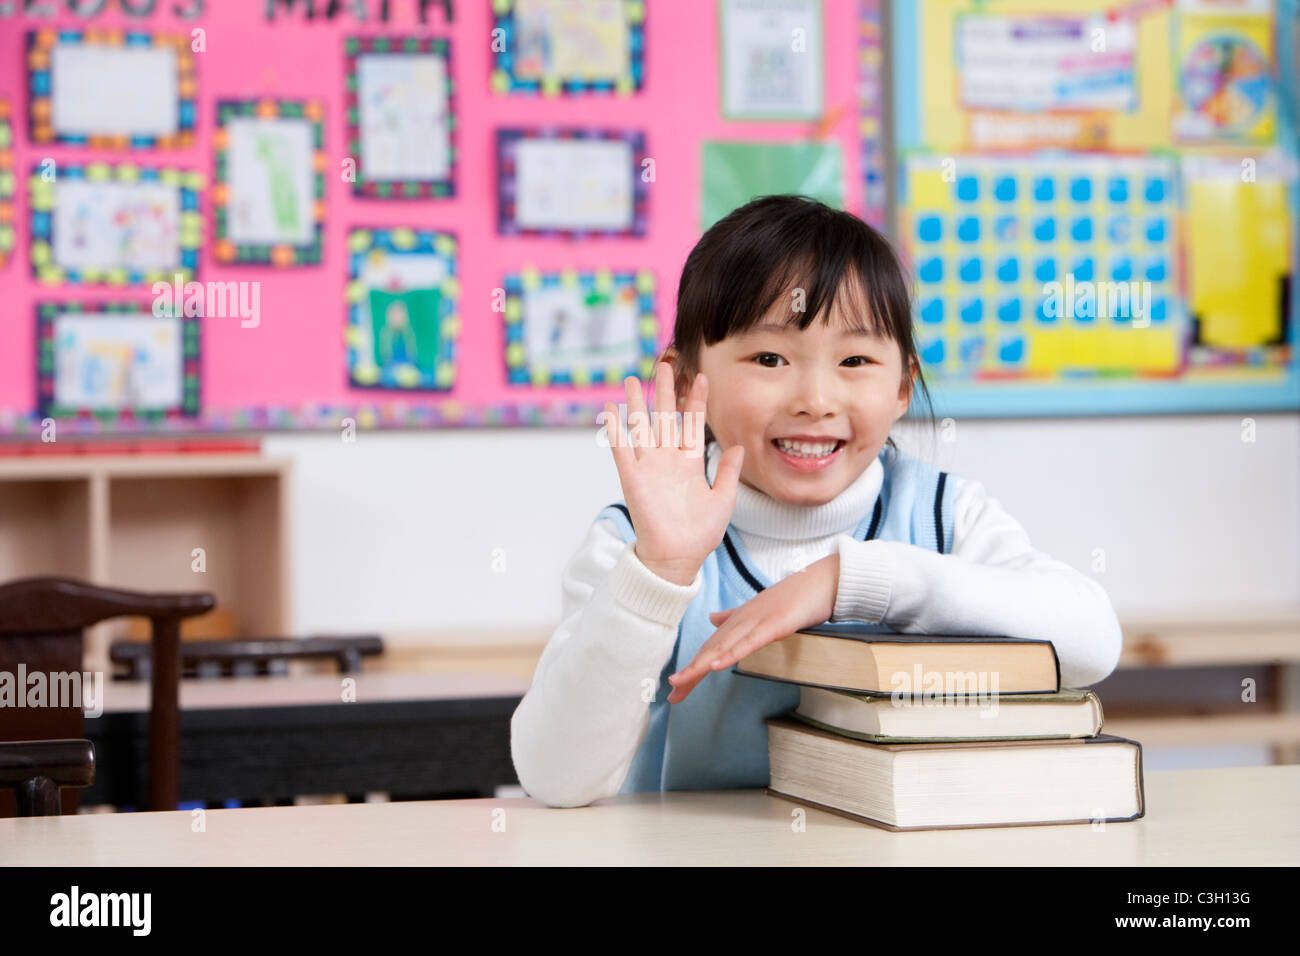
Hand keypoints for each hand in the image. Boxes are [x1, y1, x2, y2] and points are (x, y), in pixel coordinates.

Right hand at [602, 362, 743, 585]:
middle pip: (665, 418)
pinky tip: (611, 409)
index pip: (692, 424)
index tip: (701, 377)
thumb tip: (740, 446)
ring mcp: (649, 467)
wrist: (678, 558)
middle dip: (664, 392)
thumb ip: (729, 471)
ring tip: (631, 380)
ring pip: (641, 428)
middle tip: (663, 365)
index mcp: (689, 463)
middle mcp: (668, 460)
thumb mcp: (724, 499)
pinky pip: (622, 449)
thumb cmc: (701, 534)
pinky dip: (616, 430)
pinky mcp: (632, 479)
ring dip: (636, 404)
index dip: (696, 401)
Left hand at [666, 552, 839, 702]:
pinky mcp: (774, 625)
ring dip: (701, 665)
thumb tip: (713, 618)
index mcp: (738, 620)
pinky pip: (749, 642)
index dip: (693, 667)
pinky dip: (731, 654)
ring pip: (723, 646)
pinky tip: (715, 665)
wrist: (822, 581)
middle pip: (711, 649)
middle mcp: (742, 620)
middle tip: (672, 694)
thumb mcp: (760, 610)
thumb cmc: (795, 597)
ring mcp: (757, 621)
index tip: (677, 688)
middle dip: (690, 673)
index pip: (710, 647)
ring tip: (681, 682)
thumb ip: (735, 616)